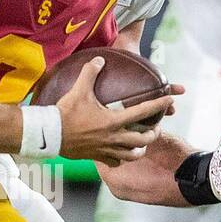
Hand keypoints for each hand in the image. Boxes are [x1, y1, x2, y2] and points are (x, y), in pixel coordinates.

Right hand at [57, 56, 176, 165]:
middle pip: (144, 139)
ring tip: (142, 143)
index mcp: (114, 121)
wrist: (49, 135)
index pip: (143, 112)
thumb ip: (90, 72)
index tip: (171, 100)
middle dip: (153, 133)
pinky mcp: (97, 157)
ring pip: (133, 155)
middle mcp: (114, 138)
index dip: (159, 105)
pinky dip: (122, 159)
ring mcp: (106, 150)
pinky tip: (121, 154)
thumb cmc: (65, 113)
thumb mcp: (79, 90)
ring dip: (140, 149)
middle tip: (155, 127)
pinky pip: (116, 162)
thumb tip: (99, 59)